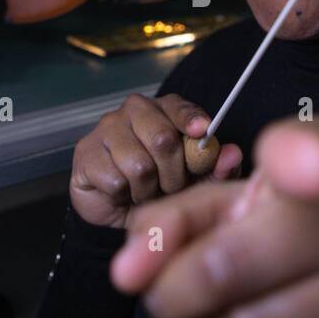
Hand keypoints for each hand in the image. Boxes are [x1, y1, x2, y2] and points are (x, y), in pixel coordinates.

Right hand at [69, 93, 243, 228]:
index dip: (191, 120)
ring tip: (145, 191)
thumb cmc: (162, 187)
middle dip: (174, 174)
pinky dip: (124, 195)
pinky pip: (114, 179)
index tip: (203, 132)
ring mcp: (106, 129)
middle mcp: (134, 111)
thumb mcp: (197, 181)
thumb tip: (233, 154)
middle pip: (163, 138)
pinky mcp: (85, 153)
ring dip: (147, 189)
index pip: (179, 107)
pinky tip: (122, 193)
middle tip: (171, 187)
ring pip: (139, 165)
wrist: (120, 210)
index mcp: (164, 109)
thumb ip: (218, 168)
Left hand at [110, 116, 318, 317]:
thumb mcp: (236, 199)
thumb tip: (128, 272)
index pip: (309, 159)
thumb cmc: (295, 221)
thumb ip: (173, 221)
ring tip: (246, 301)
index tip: (292, 169)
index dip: (298, 163)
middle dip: (180, 289)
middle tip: (173, 291)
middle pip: (232, 270)